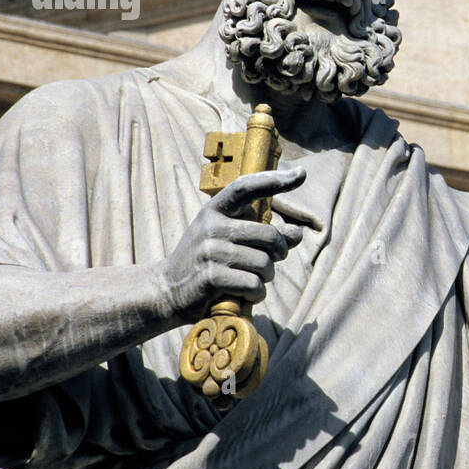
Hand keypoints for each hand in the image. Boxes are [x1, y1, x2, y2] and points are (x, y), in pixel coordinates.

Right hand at [157, 167, 305, 318]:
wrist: (167, 290)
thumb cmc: (207, 262)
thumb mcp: (229, 239)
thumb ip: (263, 234)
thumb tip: (297, 234)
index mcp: (215, 210)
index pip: (246, 187)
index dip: (274, 180)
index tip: (301, 173)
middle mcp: (212, 226)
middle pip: (269, 236)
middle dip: (279, 253)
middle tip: (271, 262)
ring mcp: (210, 251)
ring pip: (265, 264)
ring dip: (266, 277)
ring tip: (252, 280)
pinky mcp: (211, 277)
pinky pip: (253, 284)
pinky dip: (256, 294)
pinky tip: (245, 295)